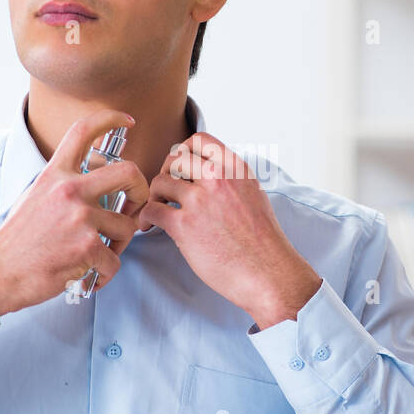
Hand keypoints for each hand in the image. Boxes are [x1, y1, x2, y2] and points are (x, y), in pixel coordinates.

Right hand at [0, 109, 149, 321]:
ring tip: (97, 255)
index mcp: (55, 174)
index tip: (128, 121)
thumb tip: (93, 184)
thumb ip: (63, 185)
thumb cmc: (17, 240)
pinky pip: (115, 261)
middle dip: (141, 191)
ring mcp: (80, 217)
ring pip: (127, 226)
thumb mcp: (35, 196)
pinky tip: (88, 275)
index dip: (111, 118)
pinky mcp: (87, 246)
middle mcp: (69, 190)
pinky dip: (105, 273)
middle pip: (129, 172)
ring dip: (119, 244)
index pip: (84, 131)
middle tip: (133, 208)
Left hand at [137, 132, 321, 329]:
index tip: (180, 168)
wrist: (268, 273)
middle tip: (165, 189)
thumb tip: (209, 172)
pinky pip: (152, 210)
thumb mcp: (254, 195)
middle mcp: (218, 179)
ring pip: (160, 182)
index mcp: (236, 170)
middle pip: (175, 158)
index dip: (183, 151)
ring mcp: (200, 201)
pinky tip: (149, 226)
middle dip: (166, 172)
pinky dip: (145, 217)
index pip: (199, 140)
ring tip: (157, 209)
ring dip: (154, 195)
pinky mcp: (185, 226)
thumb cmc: (262, 241)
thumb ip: (231, 179)